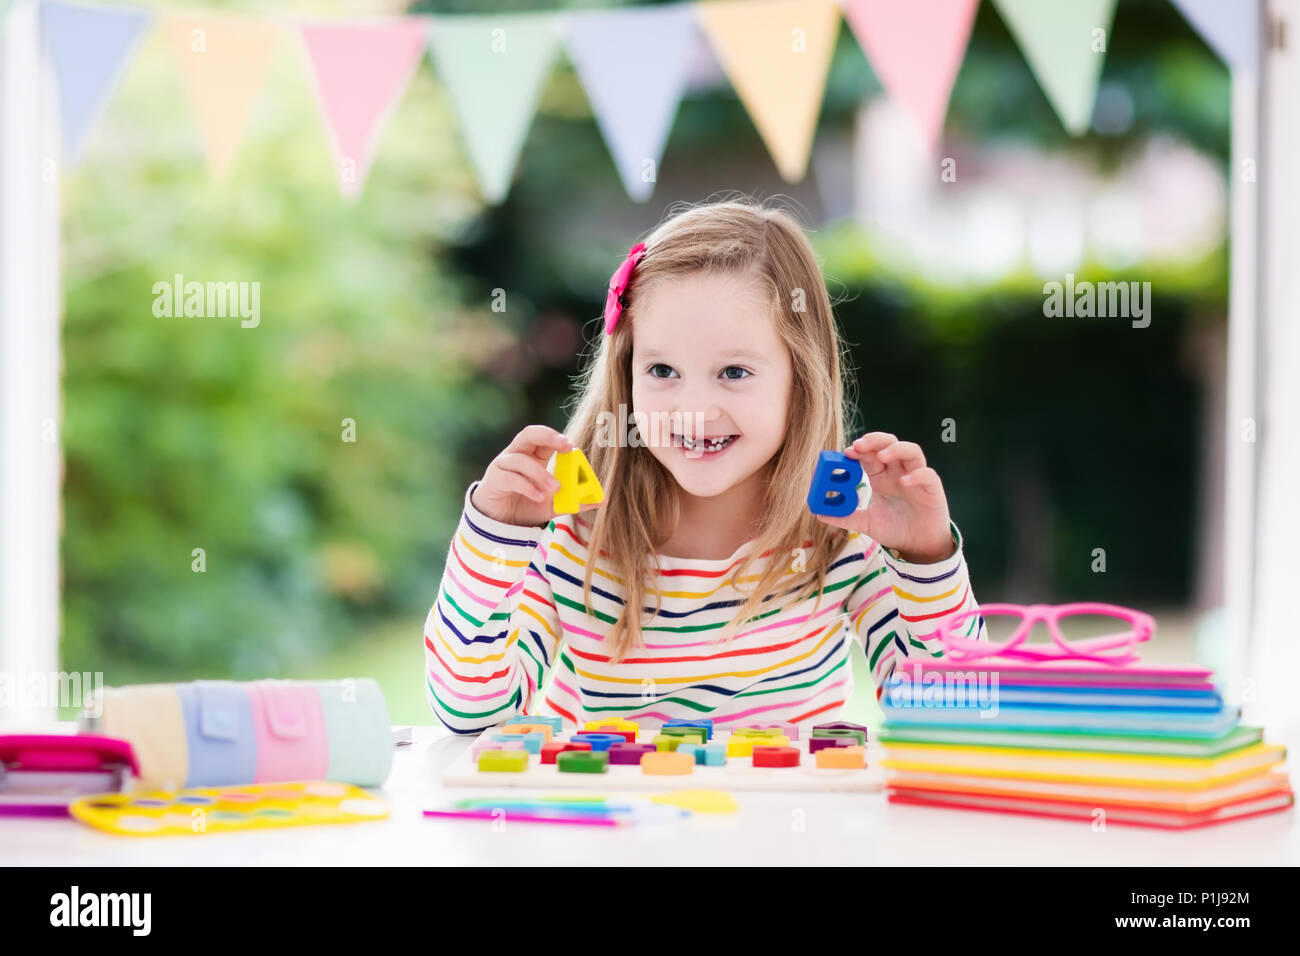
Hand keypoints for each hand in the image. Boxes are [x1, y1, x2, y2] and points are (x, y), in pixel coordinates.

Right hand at [471, 425, 602, 526]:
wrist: (500, 525)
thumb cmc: (527, 506)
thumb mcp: (555, 505)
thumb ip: (576, 500)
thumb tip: (602, 499)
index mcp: (532, 456)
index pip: (542, 438)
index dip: (555, 437)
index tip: (570, 446)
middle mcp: (516, 455)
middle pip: (528, 435)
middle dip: (546, 436)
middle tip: (565, 445)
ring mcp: (502, 466)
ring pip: (519, 460)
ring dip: (540, 473)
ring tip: (555, 488)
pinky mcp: (494, 481)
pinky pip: (510, 478)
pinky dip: (526, 486)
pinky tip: (539, 496)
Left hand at [814, 432, 954, 562]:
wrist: (918, 547)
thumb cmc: (894, 529)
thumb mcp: (866, 523)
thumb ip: (846, 517)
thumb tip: (819, 513)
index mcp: (881, 477)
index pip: (870, 454)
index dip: (860, 449)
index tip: (847, 452)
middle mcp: (898, 472)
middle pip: (889, 444)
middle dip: (875, 440)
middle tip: (860, 446)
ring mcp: (916, 479)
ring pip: (911, 451)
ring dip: (896, 449)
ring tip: (882, 456)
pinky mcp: (932, 490)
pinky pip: (928, 475)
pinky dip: (917, 475)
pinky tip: (905, 482)